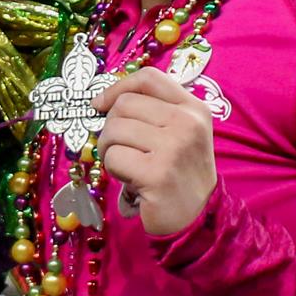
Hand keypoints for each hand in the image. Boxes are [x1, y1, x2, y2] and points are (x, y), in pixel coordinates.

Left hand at [94, 70, 216, 237]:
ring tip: (126, 165)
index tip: (100, 104)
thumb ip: (153, 111)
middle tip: (120, 149)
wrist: (195, 217)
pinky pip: (114, 157)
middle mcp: (187, 123)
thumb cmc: (177, 172)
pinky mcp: (157, 173)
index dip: (118, 87)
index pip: (149, 78)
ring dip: (109, 150)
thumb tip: (103, 100)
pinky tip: (130, 180)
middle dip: (111, 127)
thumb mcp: (177, 133)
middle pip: (125, 104)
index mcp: (193, 108)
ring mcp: (174, 148)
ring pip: (114, 130)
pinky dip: (114, 169)